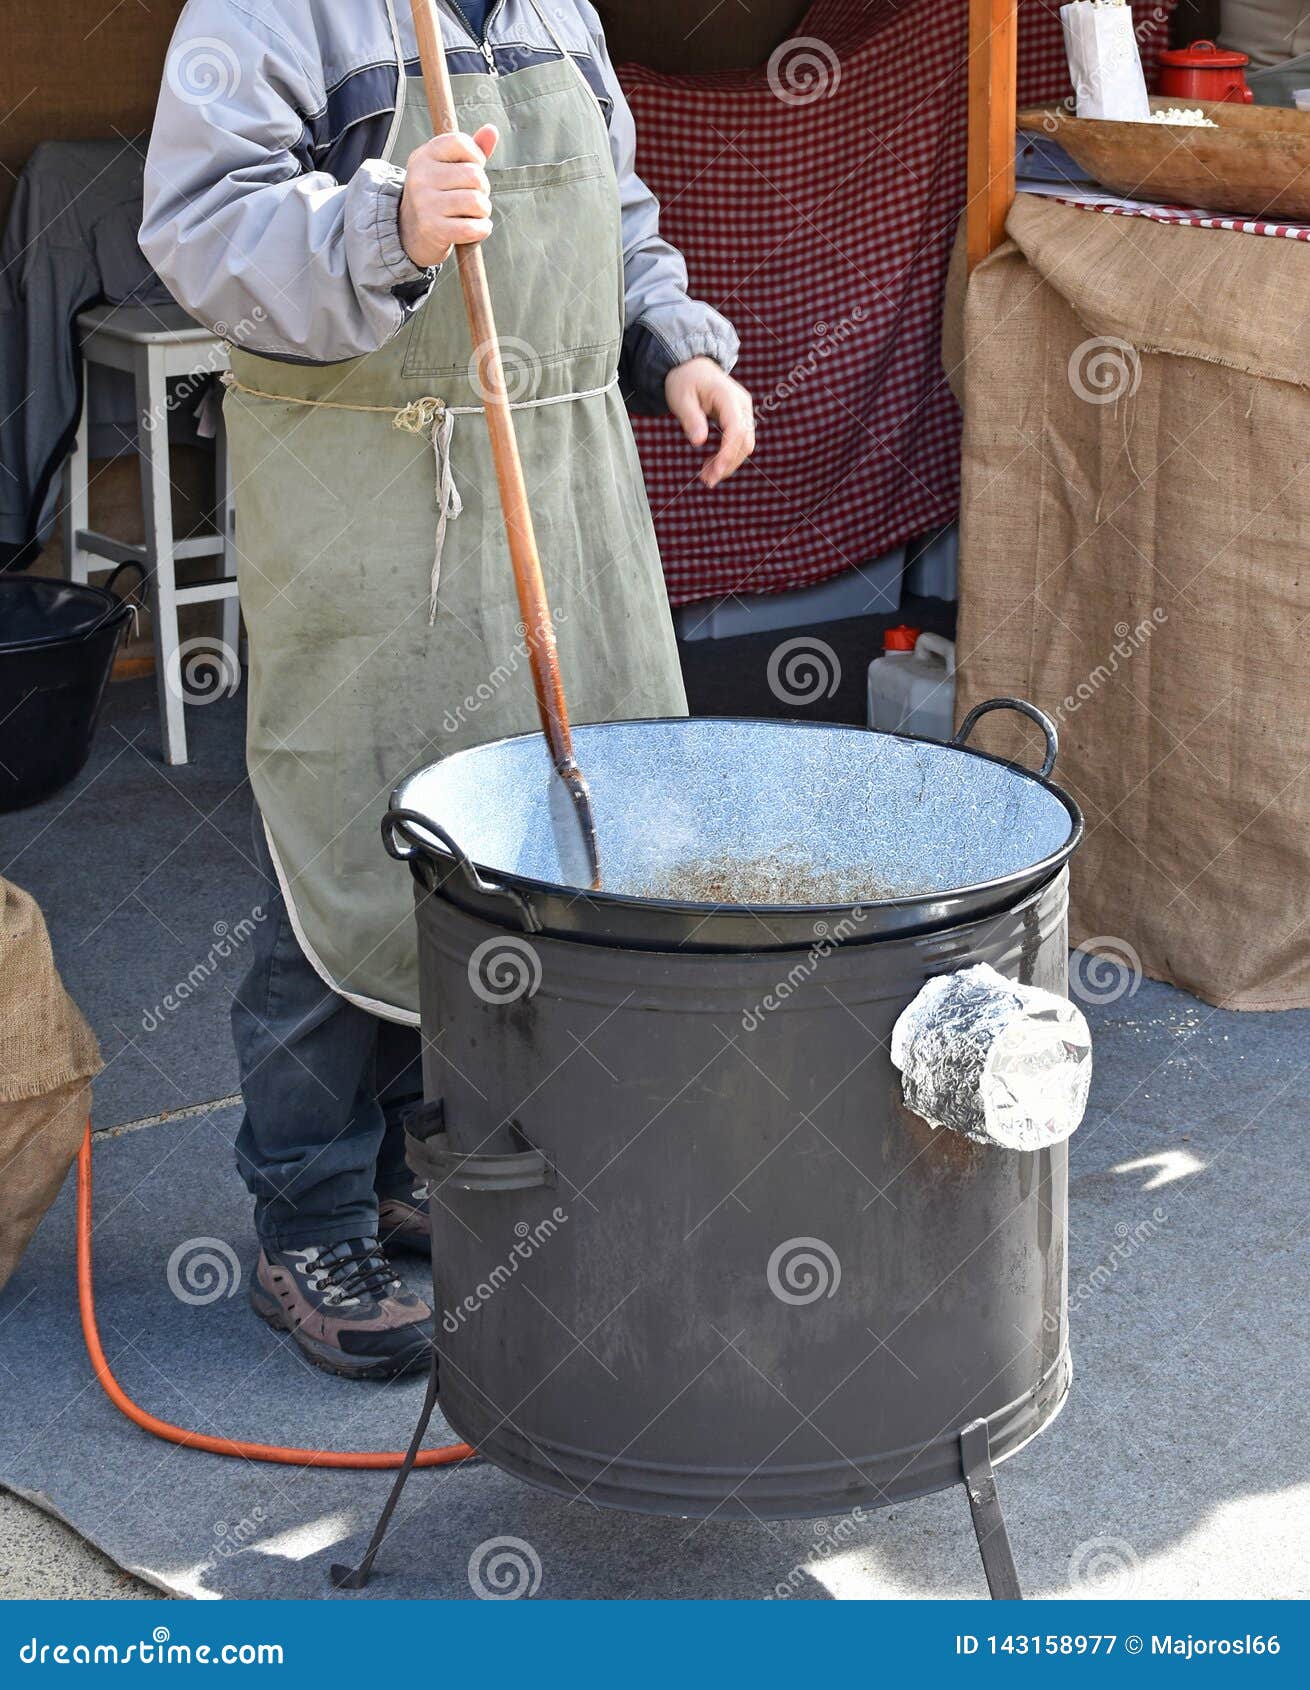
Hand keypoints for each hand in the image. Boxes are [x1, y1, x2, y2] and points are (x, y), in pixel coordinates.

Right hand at [399, 124, 498, 269]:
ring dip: (483, 210)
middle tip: (474, 197)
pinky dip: (482, 229)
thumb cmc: (438, 195)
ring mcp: (425, 203)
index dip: (476, 157)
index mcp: (424, 155)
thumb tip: (491, 130)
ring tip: (473, 213)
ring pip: (476, 201)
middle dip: (483, 188)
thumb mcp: (448, 167)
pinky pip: (472, 228)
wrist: (410, 232)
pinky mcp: (432, 228)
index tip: (472, 169)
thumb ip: (471, 150)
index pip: (461, 142)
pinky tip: (476, 228)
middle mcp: (421, 176)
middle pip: (474, 175)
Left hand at [664, 356, 755, 486]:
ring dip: (728, 464)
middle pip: (744, 441)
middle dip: (728, 464)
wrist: (692, 367)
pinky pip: (739, 442)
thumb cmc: (684, 381)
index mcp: (729, 396)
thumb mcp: (680, 398)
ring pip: (745, 445)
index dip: (727, 454)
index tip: (714, 472)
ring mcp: (744, 412)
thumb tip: (699, 442)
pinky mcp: (740, 419)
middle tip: (707, 481)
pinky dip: (727, 457)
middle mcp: (742, 405)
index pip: (736, 430)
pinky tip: (711, 466)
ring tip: (706, 477)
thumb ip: (691, 419)